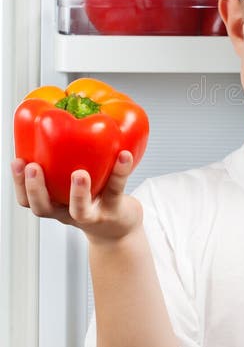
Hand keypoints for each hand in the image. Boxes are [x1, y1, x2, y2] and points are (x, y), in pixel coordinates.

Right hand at [11, 151, 142, 243]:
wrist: (119, 228)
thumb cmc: (93, 199)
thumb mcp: (72, 181)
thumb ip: (62, 161)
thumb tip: (56, 118)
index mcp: (54, 204)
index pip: (27, 199)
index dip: (18, 183)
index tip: (17, 161)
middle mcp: (68, 212)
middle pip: (44, 208)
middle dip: (35, 189)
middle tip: (33, 167)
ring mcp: (91, 214)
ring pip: (80, 209)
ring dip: (78, 191)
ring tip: (79, 173)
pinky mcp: (114, 210)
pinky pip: (116, 190)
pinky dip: (120, 172)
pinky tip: (124, 155)